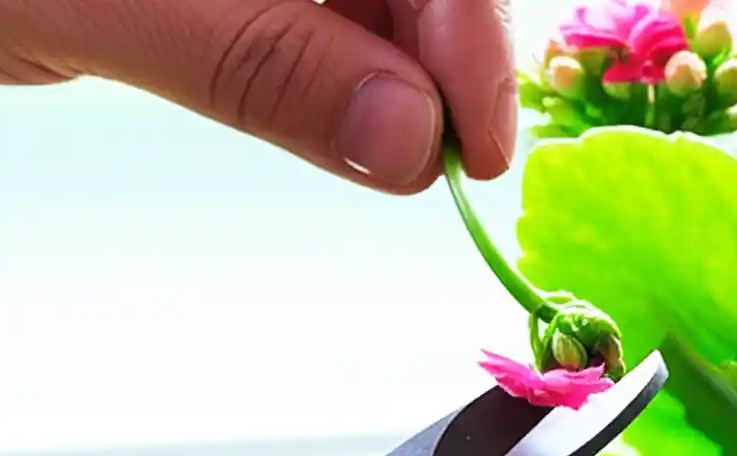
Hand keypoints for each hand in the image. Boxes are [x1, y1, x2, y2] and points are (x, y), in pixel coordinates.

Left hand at [0, 0, 515, 193]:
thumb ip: (263, 62)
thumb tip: (406, 143)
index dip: (472, 27)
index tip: (473, 145)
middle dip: (444, 53)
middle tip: (436, 158)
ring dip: (402, 66)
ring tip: (395, 143)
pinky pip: (326, 3)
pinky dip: (347, 60)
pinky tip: (345, 100)